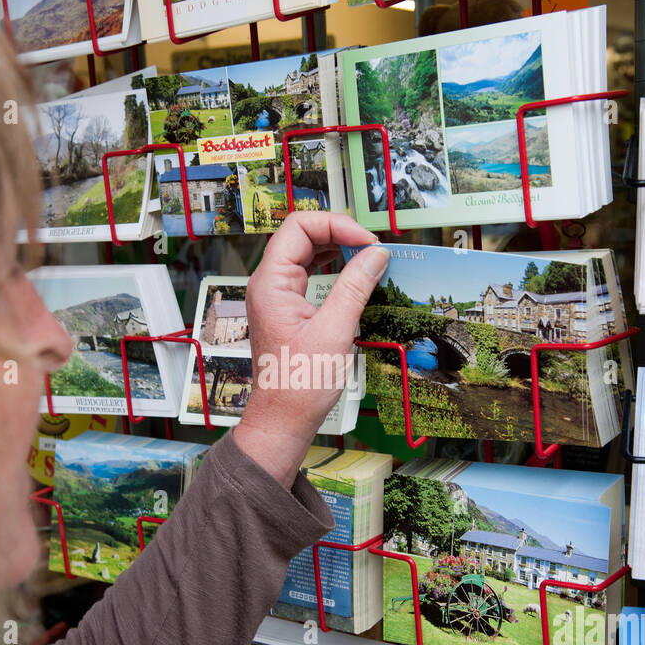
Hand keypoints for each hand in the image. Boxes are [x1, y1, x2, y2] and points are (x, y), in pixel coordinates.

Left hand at [233, 212, 389, 486]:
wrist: (283, 419)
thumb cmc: (300, 384)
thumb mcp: (335, 331)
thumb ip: (355, 287)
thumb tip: (377, 254)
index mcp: (270, 283)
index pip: (299, 227)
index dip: (336, 225)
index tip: (367, 242)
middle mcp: (268, 284)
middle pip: (301, 235)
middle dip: (338, 233)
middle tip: (372, 248)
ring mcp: (275, 296)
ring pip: (304, 253)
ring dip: (336, 248)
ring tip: (366, 256)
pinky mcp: (286, 309)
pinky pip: (307, 273)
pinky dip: (331, 267)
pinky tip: (352, 273)